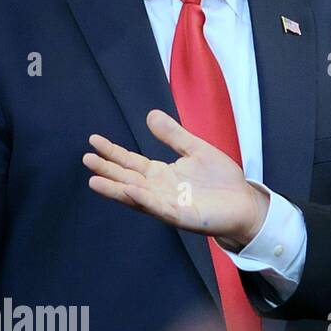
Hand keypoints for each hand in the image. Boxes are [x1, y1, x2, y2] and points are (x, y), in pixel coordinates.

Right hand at [83, 110, 269, 250]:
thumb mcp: (197, 150)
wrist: (245, 202)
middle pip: (127, 178)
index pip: (131, 162)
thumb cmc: (221, 180)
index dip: (113, 152)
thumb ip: (174, 136)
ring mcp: (168, 204)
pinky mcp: (182, 216)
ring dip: (116, 189)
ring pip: (136, 196)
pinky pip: (159, 208)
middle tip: (86, 158)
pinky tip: (131, 191)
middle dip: (107, 170)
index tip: (93, 140)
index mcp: (162, 174)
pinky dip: (144, 199)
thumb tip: (150, 114)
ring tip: (94, 181)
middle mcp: (159, 190)